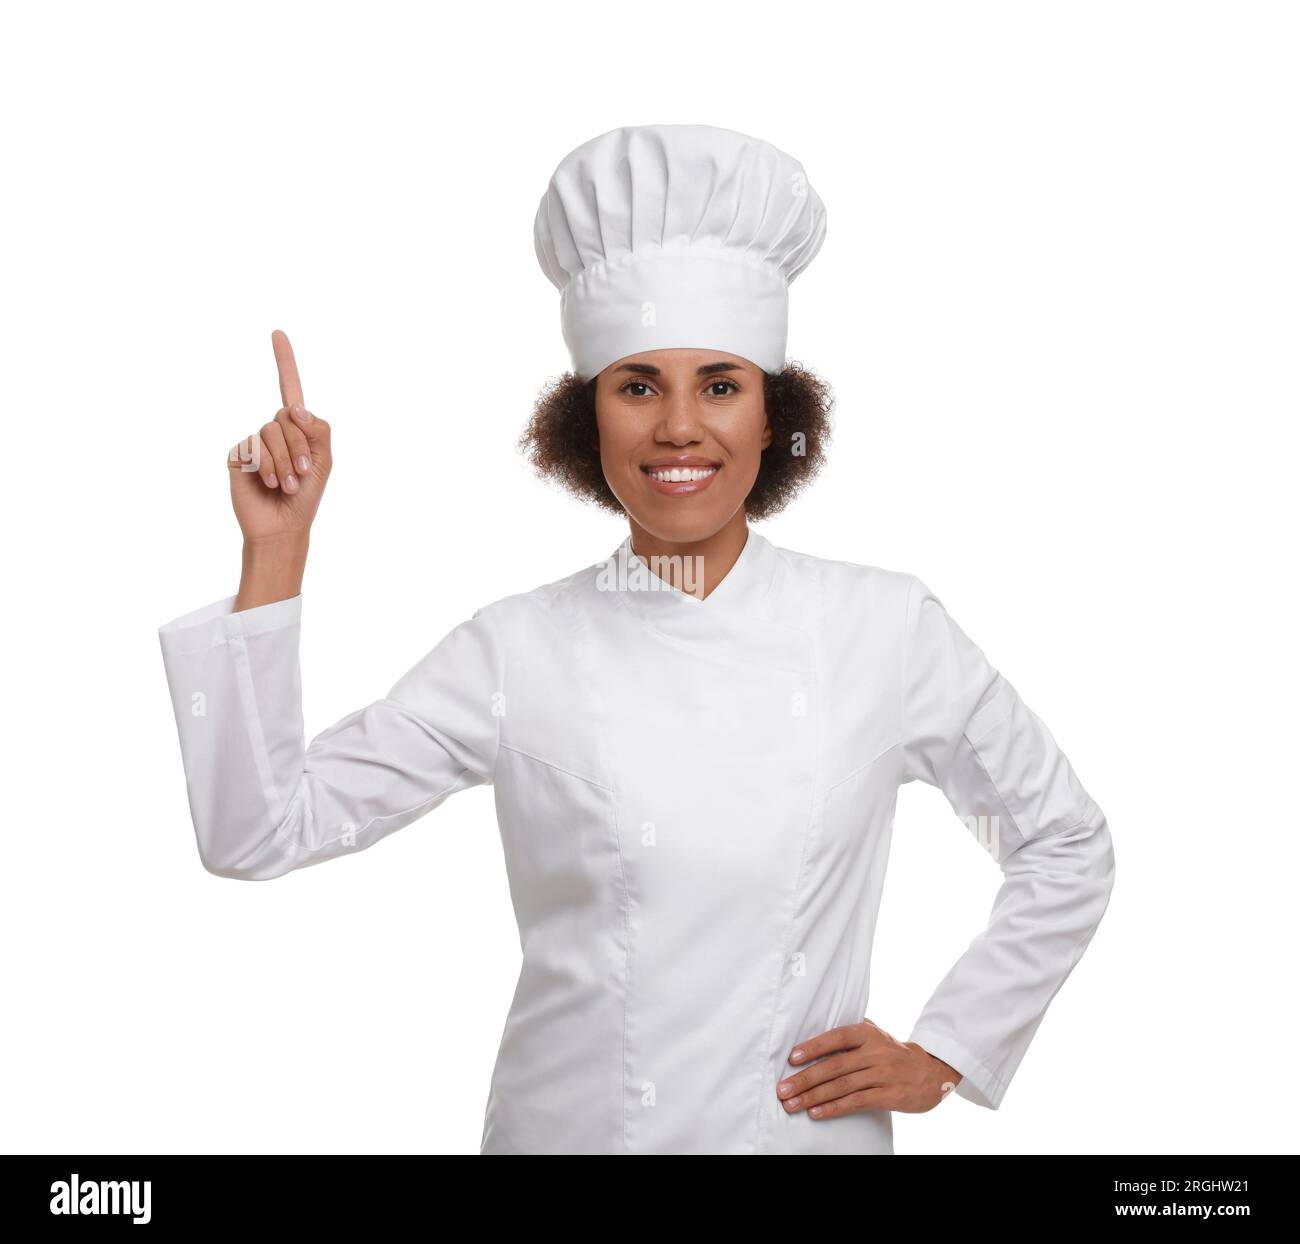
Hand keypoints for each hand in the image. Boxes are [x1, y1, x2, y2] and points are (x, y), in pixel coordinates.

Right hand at [228, 329, 331, 546]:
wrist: (283, 525)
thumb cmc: (306, 496)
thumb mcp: (324, 461)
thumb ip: (318, 431)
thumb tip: (295, 408)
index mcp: (297, 428)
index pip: (290, 389)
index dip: (284, 361)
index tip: (277, 333)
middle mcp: (274, 429)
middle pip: (288, 416)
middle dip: (300, 446)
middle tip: (303, 474)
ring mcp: (255, 441)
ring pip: (271, 431)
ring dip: (285, 460)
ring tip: (288, 484)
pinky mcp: (239, 454)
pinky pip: (254, 446)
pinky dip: (267, 466)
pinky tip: (269, 483)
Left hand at [775, 1018, 960, 1118]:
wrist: (931, 1072)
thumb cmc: (893, 1052)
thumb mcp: (876, 1035)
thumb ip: (851, 1032)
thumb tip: (817, 1023)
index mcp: (868, 1033)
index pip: (836, 1037)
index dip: (813, 1047)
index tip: (791, 1059)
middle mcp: (875, 1052)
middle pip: (834, 1066)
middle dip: (805, 1079)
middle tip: (782, 1089)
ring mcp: (883, 1074)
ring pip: (842, 1086)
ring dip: (813, 1097)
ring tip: (792, 1104)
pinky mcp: (890, 1096)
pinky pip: (857, 1102)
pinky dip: (834, 1108)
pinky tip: (816, 1112)